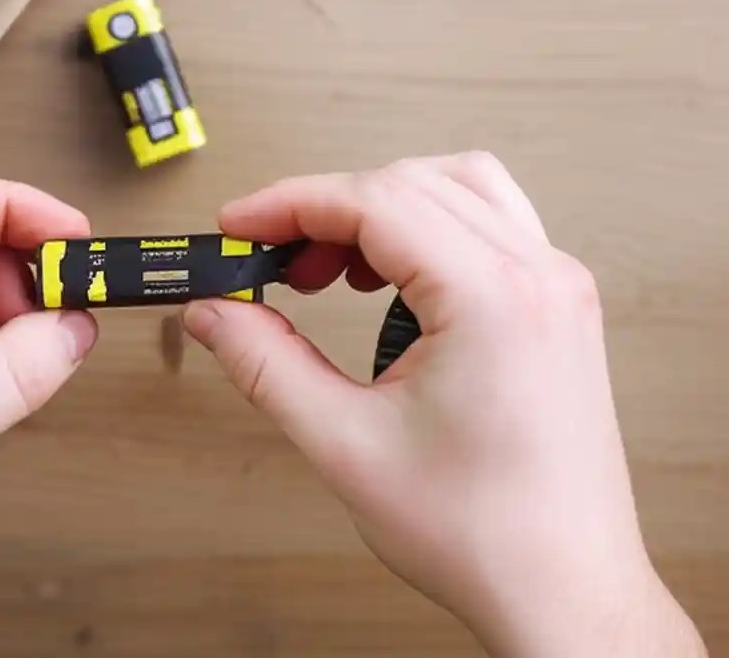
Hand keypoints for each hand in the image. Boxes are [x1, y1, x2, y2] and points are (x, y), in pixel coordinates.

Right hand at [182, 153, 704, 655]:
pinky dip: (425, 233)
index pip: (375, 201)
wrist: (561, 590)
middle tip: (268, 259)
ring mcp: (557, 290)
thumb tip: (213, 313)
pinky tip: (386, 286)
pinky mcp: (557, 310)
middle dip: (327, 208)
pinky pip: (489, 227)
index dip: (290, 204)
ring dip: (380, 211)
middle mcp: (538, 278)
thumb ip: (265, 363)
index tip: (237, 228)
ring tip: (326, 271)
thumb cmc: (480, 533)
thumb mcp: (344, 443)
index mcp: (493, 299)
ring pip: (458, 189)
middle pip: (413, 183)